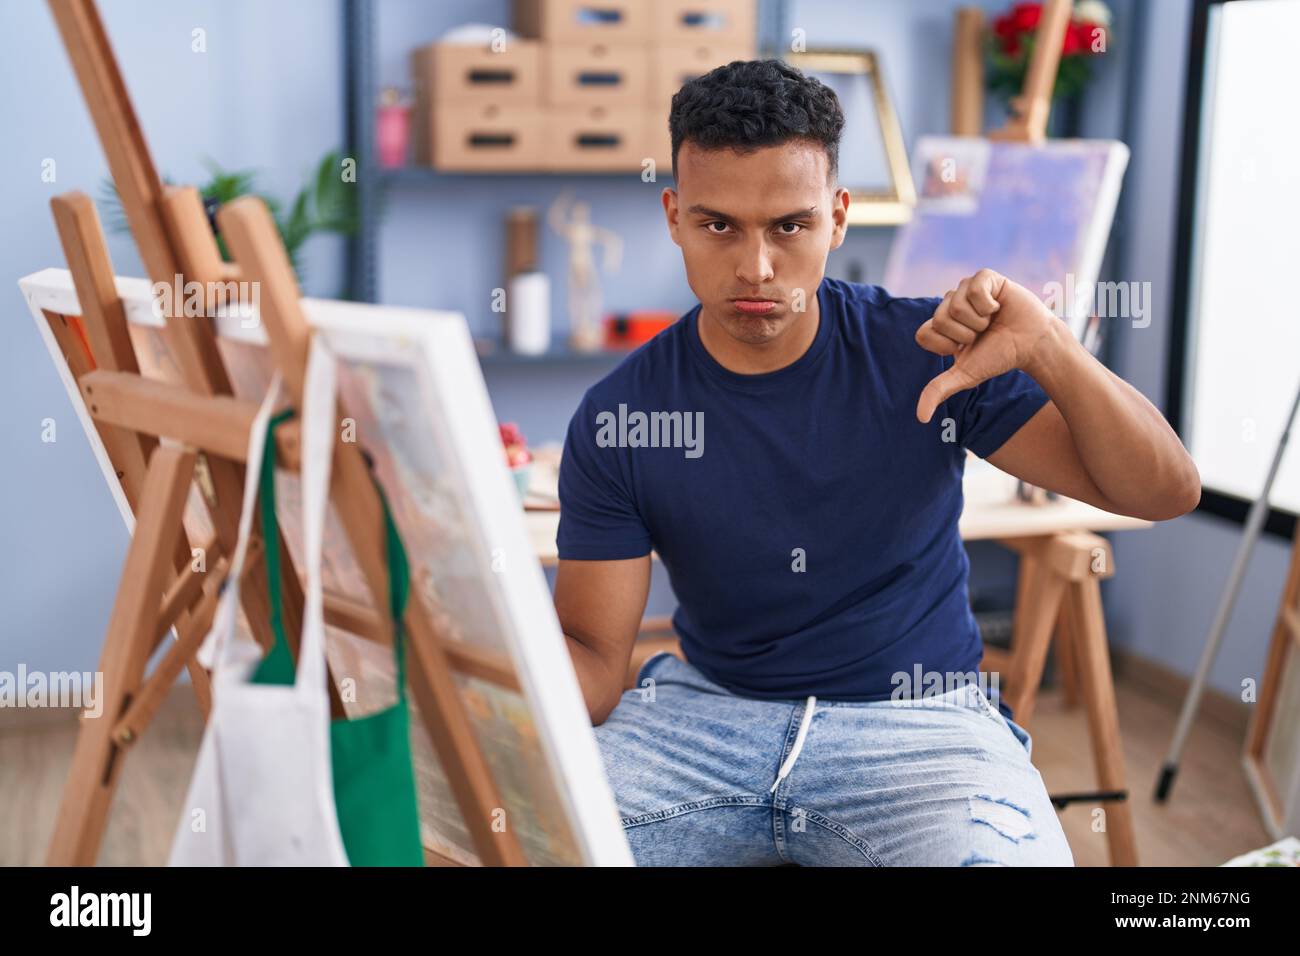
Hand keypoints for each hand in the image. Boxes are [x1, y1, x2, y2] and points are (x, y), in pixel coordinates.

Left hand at [914, 268, 1059, 422]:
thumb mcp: (966, 375)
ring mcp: (966, 289)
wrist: (1032, 344)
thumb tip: (920, 418)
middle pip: (940, 319)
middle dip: (966, 334)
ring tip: (992, 321)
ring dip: (979, 320)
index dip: (946, 344)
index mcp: (940, 326)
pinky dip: (988, 304)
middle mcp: (949, 305)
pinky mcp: (984, 277)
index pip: (924, 333)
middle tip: (983, 333)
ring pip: (955, 305)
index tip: (966, 347)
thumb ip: (939, 390)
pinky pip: (973, 288)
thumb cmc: (999, 357)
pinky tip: (998, 307)